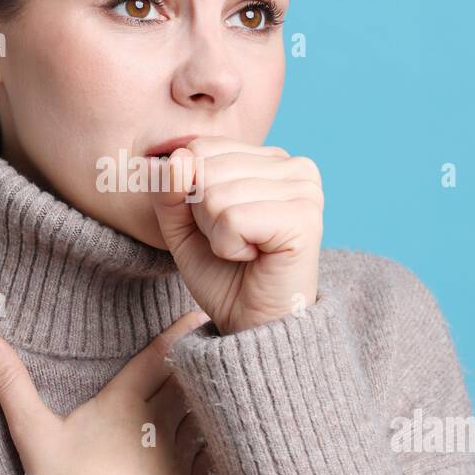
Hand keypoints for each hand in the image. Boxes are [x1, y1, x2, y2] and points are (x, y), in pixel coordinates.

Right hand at [0, 309, 215, 474]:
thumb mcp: (31, 432)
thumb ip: (10, 383)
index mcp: (123, 403)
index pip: (160, 355)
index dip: (182, 331)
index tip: (201, 312)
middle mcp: (157, 423)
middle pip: (189, 376)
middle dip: (204, 357)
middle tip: (224, 335)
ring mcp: (178, 456)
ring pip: (206, 410)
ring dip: (216, 392)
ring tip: (232, 374)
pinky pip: (216, 449)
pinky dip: (221, 433)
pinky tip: (228, 425)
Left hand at [150, 137, 322, 334]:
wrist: (253, 326)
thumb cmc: (224, 274)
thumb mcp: (182, 225)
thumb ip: (170, 189)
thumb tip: (178, 156)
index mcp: (269, 158)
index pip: (199, 148)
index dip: (191, 195)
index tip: (221, 225)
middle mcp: (294, 165)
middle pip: (205, 168)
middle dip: (203, 216)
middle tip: (235, 242)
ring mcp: (304, 189)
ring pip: (215, 194)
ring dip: (216, 234)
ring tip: (244, 251)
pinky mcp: (304, 217)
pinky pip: (232, 218)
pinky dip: (229, 247)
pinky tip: (255, 257)